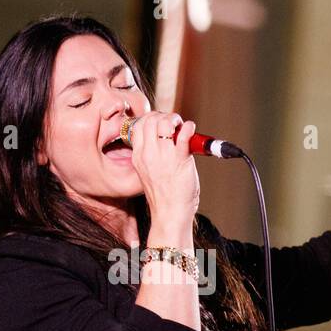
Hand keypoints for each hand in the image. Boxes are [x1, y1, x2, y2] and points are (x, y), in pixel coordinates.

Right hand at [129, 111, 198, 229]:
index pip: (139, 125)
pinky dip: (189, 127)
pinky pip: (184, 135)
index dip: (152, 118)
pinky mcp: (180, 160)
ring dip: (176, 120)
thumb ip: (154, 154)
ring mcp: (163, 157)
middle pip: (151, 119)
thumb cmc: (164, 196)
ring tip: (184, 128)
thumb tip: (168, 137)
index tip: (163, 124)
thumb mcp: (149, 172)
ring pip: (164, 122)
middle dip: (165, 116)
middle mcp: (148, 154)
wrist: (170, 215)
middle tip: (175, 125)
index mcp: (138, 156)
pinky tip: (192, 130)